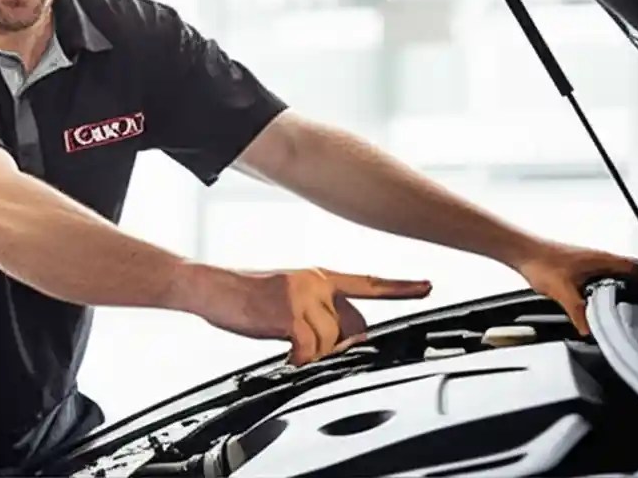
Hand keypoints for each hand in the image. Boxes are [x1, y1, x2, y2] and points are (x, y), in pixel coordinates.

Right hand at [184, 266, 432, 365]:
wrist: (210, 286)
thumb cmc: (242, 295)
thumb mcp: (285, 293)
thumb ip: (315, 309)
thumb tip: (334, 338)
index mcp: (318, 276)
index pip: (367, 282)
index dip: (400, 287)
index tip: (427, 287)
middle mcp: (316, 283)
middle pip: (351, 326)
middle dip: (337, 346)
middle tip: (308, 349)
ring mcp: (304, 297)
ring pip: (330, 343)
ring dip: (312, 355)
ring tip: (288, 349)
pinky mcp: (289, 314)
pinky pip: (310, 351)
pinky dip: (299, 361)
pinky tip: (285, 358)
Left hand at [511, 240, 637, 335]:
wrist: (522, 251)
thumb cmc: (540, 262)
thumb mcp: (561, 291)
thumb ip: (576, 311)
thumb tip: (589, 330)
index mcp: (603, 260)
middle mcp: (601, 258)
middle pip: (636, 268)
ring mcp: (593, 261)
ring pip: (624, 270)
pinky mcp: (584, 265)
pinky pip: (612, 273)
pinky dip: (622, 282)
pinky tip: (617, 295)